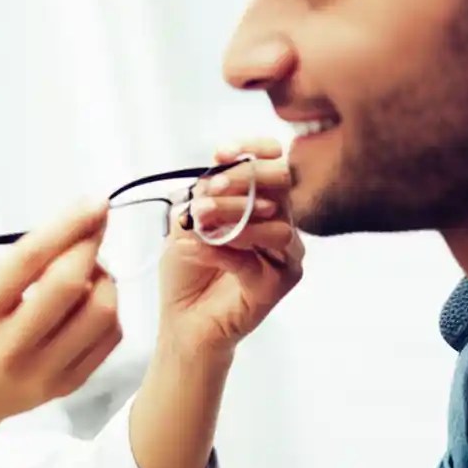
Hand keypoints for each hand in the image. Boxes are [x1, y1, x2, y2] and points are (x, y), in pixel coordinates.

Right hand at [0, 201, 122, 439]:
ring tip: (86, 271)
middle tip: (91, 229)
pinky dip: (107, 308)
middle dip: (90, 246)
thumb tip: (76, 229)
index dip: (69, 225)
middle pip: (71, 285)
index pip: (30, 259)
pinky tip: (89, 301)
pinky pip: (109, 338)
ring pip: (101, 312)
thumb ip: (17, 264)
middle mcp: (10, 348)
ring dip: (104, 278)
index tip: (95, 202)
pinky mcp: (65, 387)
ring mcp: (42, 373)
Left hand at [157, 138, 303, 356]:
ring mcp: (285, 256)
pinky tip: (193, 248)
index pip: (274, 164)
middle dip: (245, 181)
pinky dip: (219, 252)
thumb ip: (205, 194)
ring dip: (232, 220)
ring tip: (197, 222)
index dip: (254, 151)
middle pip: (282, 187)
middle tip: (210, 188)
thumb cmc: (188, 268)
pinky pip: (253, 262)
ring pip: (276, 226)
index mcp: (262, 202)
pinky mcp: (277, 286)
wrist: (183, 317)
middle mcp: (281, 225)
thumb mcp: (188, 221)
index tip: (222, 152)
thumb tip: (219, 168)